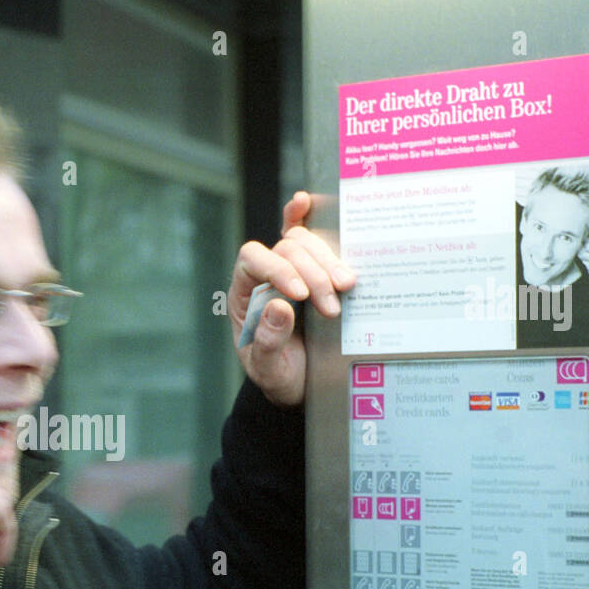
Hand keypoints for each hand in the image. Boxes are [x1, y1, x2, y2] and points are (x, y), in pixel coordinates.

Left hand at [227, 191, 355, 406]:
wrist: (299, 386)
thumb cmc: (278, 376)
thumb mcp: (269, 370)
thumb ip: (268, 343)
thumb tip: (278, 307)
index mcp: (242, 295)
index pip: (252, 260)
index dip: (278, 270)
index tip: (301, 295)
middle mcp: (263, 276)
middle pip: (284, 250)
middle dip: (312, 275)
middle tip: (332, 308)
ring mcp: (288, 270)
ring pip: (304, 243)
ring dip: (327, 262)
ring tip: (346, 287)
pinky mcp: (311, 270)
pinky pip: (303, 233)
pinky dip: (304, 216)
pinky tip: (306, 202)